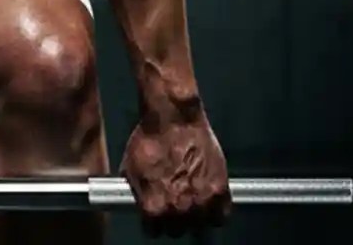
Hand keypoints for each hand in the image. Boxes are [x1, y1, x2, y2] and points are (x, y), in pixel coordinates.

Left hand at [120, 104, 230, 237]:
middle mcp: (178, 209)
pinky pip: (222, 215)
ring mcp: (201, 201)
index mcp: (153, 207)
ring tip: (191, 207)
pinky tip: (209, 205)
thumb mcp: (130, 170)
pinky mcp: (219, 190)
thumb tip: (140, 203)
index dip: (154, 224)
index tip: (156, 219)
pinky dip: (217, 212)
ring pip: (201, 227)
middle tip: (174, 210)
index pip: (154, 232)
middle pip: (177, 232)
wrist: (173, 119)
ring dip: (196, 219)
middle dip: (174, 222)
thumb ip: (139, 194)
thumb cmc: (150, 139)